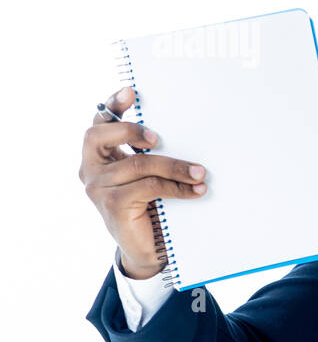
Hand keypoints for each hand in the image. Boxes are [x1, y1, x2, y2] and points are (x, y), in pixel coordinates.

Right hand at [80, 86, 207, 278]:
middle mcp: (91, 170)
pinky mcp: (113, 205)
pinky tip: (196, 190)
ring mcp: (99, 188)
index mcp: (99, 156)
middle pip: (100, 136)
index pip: (99, 124)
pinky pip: (149, 187)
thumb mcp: (150, 175)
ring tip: (201, 173)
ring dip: (175, 167)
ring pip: (138, 164)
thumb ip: (152, 155)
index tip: (131, 92)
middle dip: (131, 130)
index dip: (112, 105)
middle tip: (159, 138)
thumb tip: (185, 133)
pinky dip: (177, 187)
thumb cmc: (151, 206)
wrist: (148, 249)